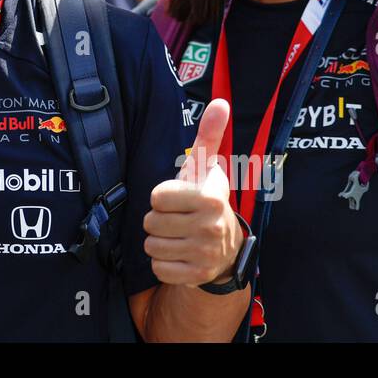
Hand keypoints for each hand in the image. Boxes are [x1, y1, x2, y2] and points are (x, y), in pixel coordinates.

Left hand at [143, 98, 243, 285]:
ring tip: (178, 236)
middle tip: (178, 219)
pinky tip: (180, 254)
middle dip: (159, 220)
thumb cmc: (204, 199)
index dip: (162, 197)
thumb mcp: (205, 167)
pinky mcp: (197, 276)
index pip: (156, 196)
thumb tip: (220, 102)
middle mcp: (211, 226)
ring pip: (151, 246)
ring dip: (159, 241)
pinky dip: (163, 264)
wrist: (226, 246)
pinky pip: (158, 269)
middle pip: (151, 222)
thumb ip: (209, 135)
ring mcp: (205, 254)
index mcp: (210, 197)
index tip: (180, 198)